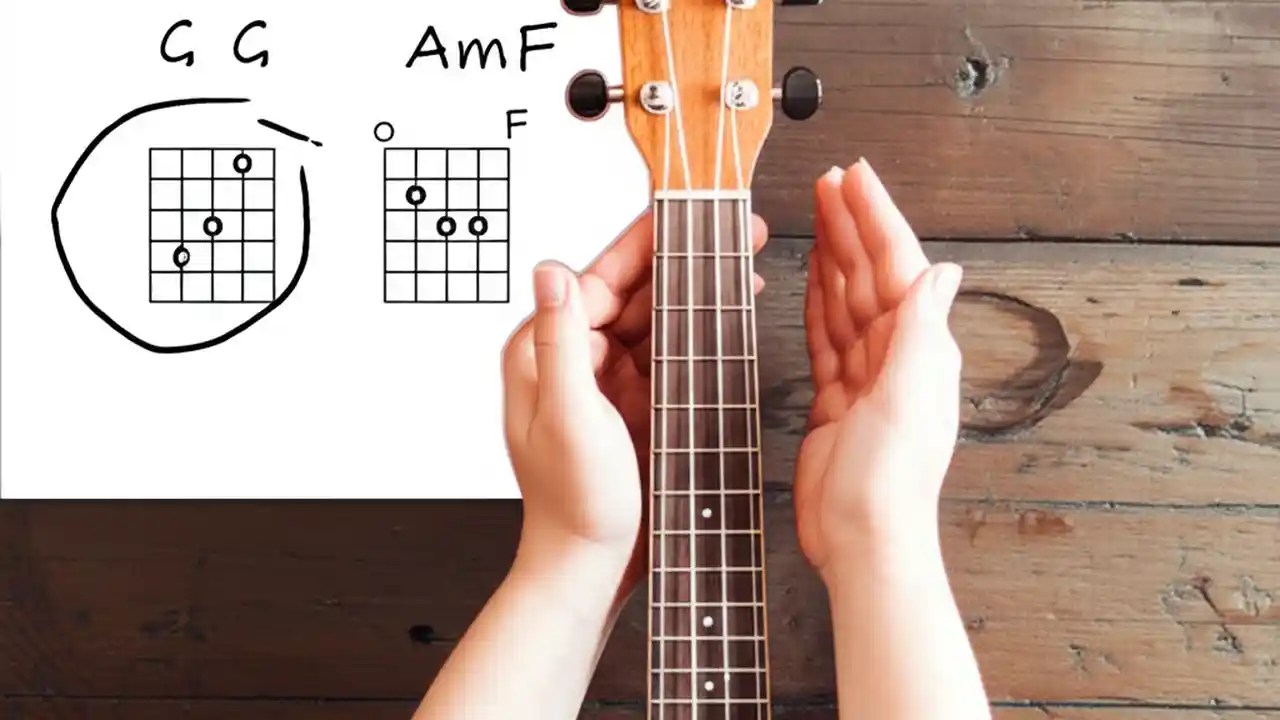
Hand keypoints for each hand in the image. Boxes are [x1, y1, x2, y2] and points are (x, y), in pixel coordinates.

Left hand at [502, 211, 767, 593]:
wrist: (589, 567)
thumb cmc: (572, 505)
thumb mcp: (567, 415)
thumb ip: (559, 340)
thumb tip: (549, 268)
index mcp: (543, 352)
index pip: (598, 278)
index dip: (645, 242)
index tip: (682, 211)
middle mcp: (571, 358)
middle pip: (632, 291)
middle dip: (682, 257)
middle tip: (729, 227)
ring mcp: (605, 380)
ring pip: (654, 316)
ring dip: (695, 288)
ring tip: (737, 259)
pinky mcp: (633, 402)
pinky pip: (668, 351)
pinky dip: (697, 328)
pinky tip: (726, 313)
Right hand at [794, 161, 963, 580]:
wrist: (862, 539)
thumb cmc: (889, 483)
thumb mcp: (911, 398)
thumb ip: (923, 331)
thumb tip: (944, 273)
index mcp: (920, 349)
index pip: (897, 265)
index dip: (876, 217)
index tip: (856, 177)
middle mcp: (897, 357)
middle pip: (870, 274)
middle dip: (851, 224)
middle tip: (831, 182)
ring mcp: (866, 377)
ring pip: (846, 299)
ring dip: (834, 254)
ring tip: (820, 215)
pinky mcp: (837, 399)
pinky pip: (827, 335)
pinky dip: (818, 302)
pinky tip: (813, 278)